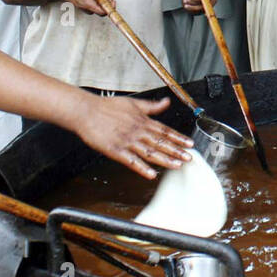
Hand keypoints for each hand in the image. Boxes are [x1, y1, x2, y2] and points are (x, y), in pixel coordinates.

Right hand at [76, 95, 193, 178]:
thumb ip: (152, 106)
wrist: (86, 111)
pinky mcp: (116, 150)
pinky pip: (131, 161)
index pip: (165, 130)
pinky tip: (152, 174)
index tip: (190, 144)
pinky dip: (142, 168)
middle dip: (177, 151)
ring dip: (165, 159)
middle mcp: (138, 131)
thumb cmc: (108, 107)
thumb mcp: (134, 103)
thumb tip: (166, 102)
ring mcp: (127, 141)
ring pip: (150, 152)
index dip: (178, 138)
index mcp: (143, 120)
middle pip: (161, 142)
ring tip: (177, 166)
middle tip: (189, 158)